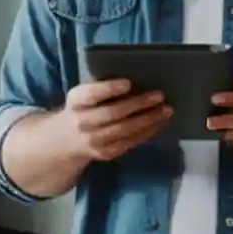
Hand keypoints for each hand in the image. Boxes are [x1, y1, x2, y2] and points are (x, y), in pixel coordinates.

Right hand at [52, 79, 171, 161]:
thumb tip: (137, 80)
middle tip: (159, 96)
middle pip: (112, 113)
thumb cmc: (83, 108)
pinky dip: (147, 131)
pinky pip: (130, 142)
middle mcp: (82, 122)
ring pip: (125, 130)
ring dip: (148, 119)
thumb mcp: (83, 95)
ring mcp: (94, 140)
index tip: (129, 83)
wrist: (66, 139)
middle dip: (138, 104)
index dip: (110, 89)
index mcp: (76, 100)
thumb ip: (102, 88)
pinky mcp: (106, 153)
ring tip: (166, 110)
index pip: (91, 94)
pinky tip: (160, 123)